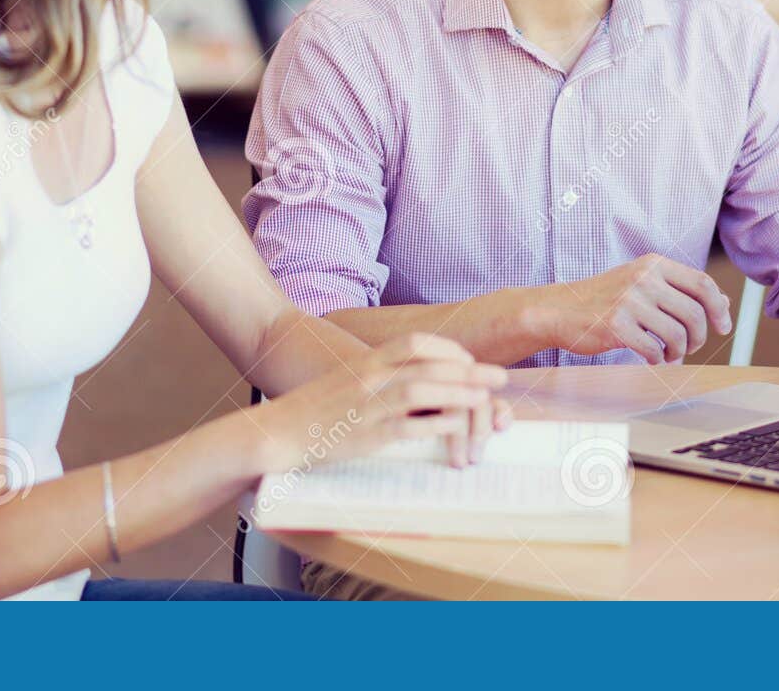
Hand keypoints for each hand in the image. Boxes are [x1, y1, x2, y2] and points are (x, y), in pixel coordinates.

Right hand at [250, 333, 512, 472]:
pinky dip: (436, 423)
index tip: (469, 359)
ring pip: (423, 390)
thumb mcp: (347, 381)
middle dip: (469, 370)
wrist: (278, 431)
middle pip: (429, 365)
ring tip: (486, 398)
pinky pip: (408, 425)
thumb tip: (413, 379)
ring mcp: (368, 405)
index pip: (415, 343)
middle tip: (500, 377)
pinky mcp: (366, 435)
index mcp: (366, 361)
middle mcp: (370, 377)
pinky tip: (457, 425)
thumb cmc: (313, 409)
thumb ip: (378, 376)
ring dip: (460, 393)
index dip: (448, 349)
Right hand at [541, 254, 731, 363]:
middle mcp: (643, 279)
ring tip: (669, 354)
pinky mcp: (616, 326)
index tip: (723, 327)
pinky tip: (652, 358)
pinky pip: (654, 350)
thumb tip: (722, 303)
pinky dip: (658, 360)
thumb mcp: (642, 282)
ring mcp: (629, 302)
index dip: (719, 308)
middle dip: (698, 337)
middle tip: (689, 347)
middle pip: (695, 313)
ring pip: (678, 335)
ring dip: (679, 352)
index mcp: (653, 264)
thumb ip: (679, 290)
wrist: (560, 309)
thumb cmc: (606, 299)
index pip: (702, 283)